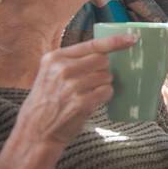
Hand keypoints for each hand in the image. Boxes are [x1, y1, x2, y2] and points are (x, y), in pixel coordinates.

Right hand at [15, 34, 136, 145]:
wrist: (35, 131)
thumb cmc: (46, 101)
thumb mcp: (49, 74)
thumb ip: (71, 62)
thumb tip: (103, 54)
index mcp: (55, 58)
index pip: (92, 44)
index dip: (114, 41)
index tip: (132, 38)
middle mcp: (63, 69)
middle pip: (103, 60)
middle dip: (103, 70)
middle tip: (92, 82)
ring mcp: (72, 86)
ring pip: (106, 77)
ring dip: (103, 85)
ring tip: (88, 94)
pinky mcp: (82, 102)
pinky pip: (107, 92)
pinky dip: (104, 97)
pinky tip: (92, 101)